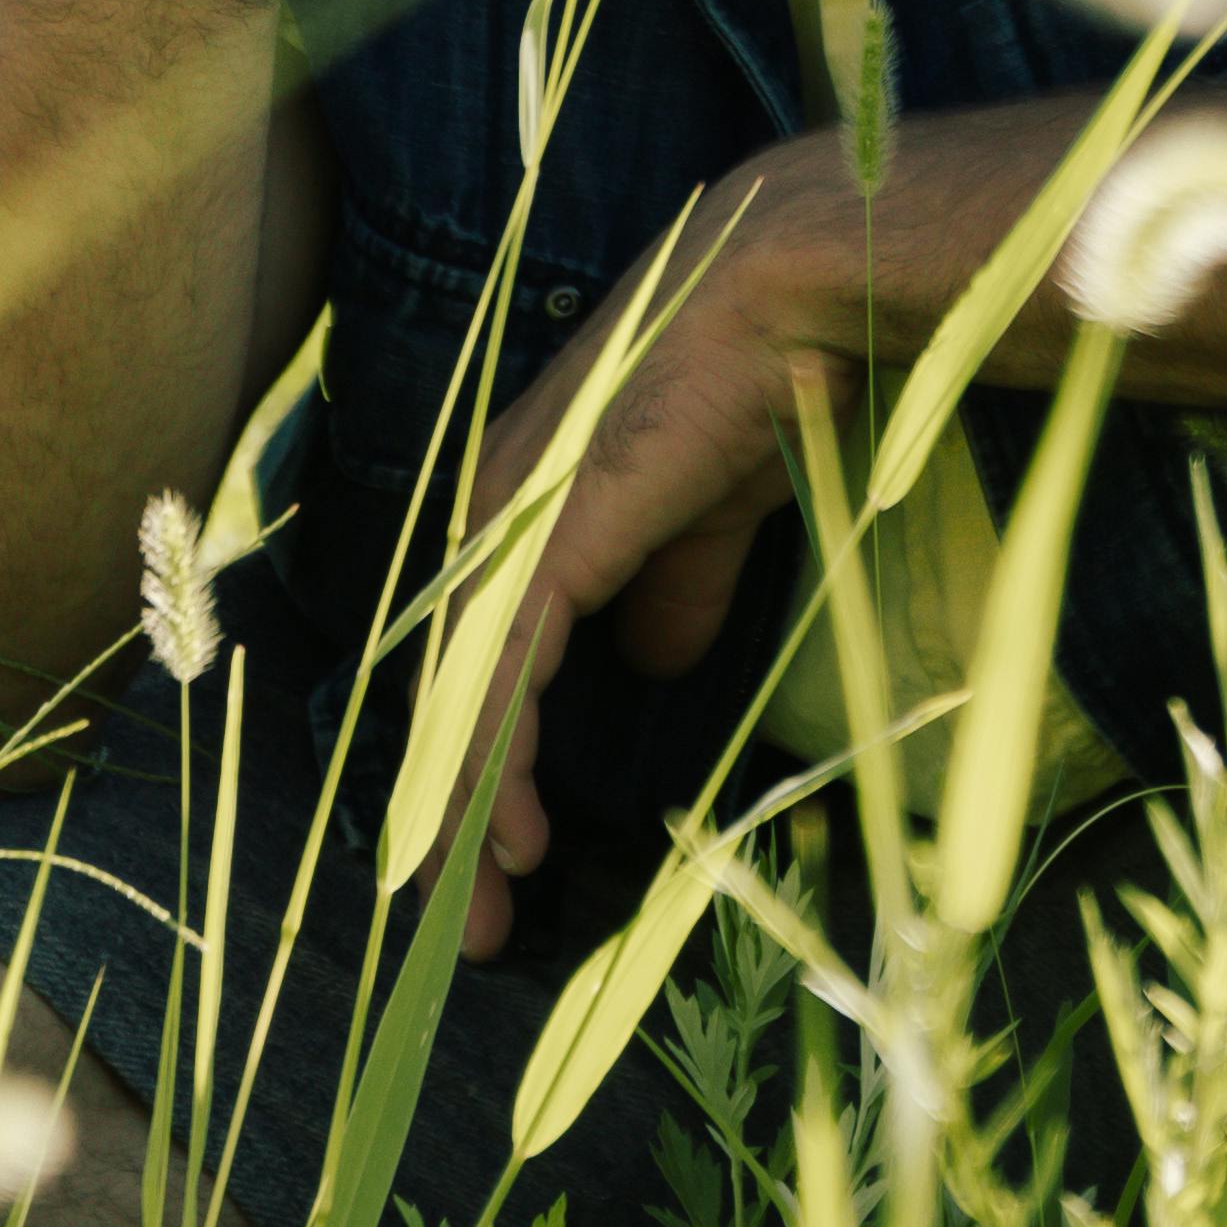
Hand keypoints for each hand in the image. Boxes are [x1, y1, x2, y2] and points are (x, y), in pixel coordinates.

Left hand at [442, 209, 842, 959]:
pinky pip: (498, 687)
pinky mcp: (538, 547)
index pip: (473, 658)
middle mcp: (487, 519)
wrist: (782, 298)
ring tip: (488, 913)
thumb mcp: (703, 520)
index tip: (503, 860)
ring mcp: (505, 531)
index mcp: (521, 508)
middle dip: (452, 819)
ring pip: (456, 706)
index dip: (479, 759)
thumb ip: (666, 595)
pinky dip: (497, 771)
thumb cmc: (755, 387)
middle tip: (474, 928)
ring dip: (466, 819)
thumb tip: (653, 673)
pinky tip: (514, 841)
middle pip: (444, 695)